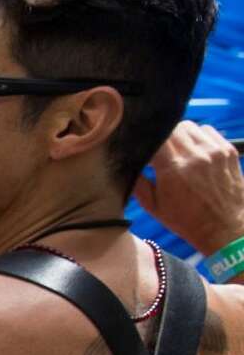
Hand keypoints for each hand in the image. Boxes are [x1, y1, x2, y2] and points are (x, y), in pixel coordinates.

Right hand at [136, 121, 243, 258]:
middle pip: (172, 128)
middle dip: (162, 137)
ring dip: (180, 135)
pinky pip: (208, 131)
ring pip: (190, 126)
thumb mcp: (153, 207)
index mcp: (173, 170)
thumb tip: (127, 164)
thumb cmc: (187, 220)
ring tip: (178, 151)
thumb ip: (138, 183)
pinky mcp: (228, 150)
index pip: (155, 138)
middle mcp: (196, 156)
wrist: (226, 228)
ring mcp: (214, 151)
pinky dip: (198, 137)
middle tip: (160, 152)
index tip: (142, 151)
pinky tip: (195, 151)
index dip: (145, 142)